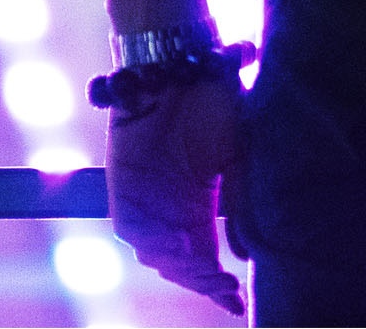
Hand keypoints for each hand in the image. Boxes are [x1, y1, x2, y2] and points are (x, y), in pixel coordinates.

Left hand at [107, 70, 245, 314]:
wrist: (179, 63)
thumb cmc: (214, 102)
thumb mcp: (239, 155)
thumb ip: (242, 200)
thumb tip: (244, 252)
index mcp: (197, 204)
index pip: (205, 258)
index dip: (218, 284)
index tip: (236, 302)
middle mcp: (168, 208)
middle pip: (180, 264)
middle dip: (202, 281)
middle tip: (224, 288)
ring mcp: (143, 200)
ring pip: (155, 253)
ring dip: (180, 266)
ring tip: (206, 271)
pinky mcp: (121, 186)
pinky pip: (131, 228)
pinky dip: (153, 242)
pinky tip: (178, 245)